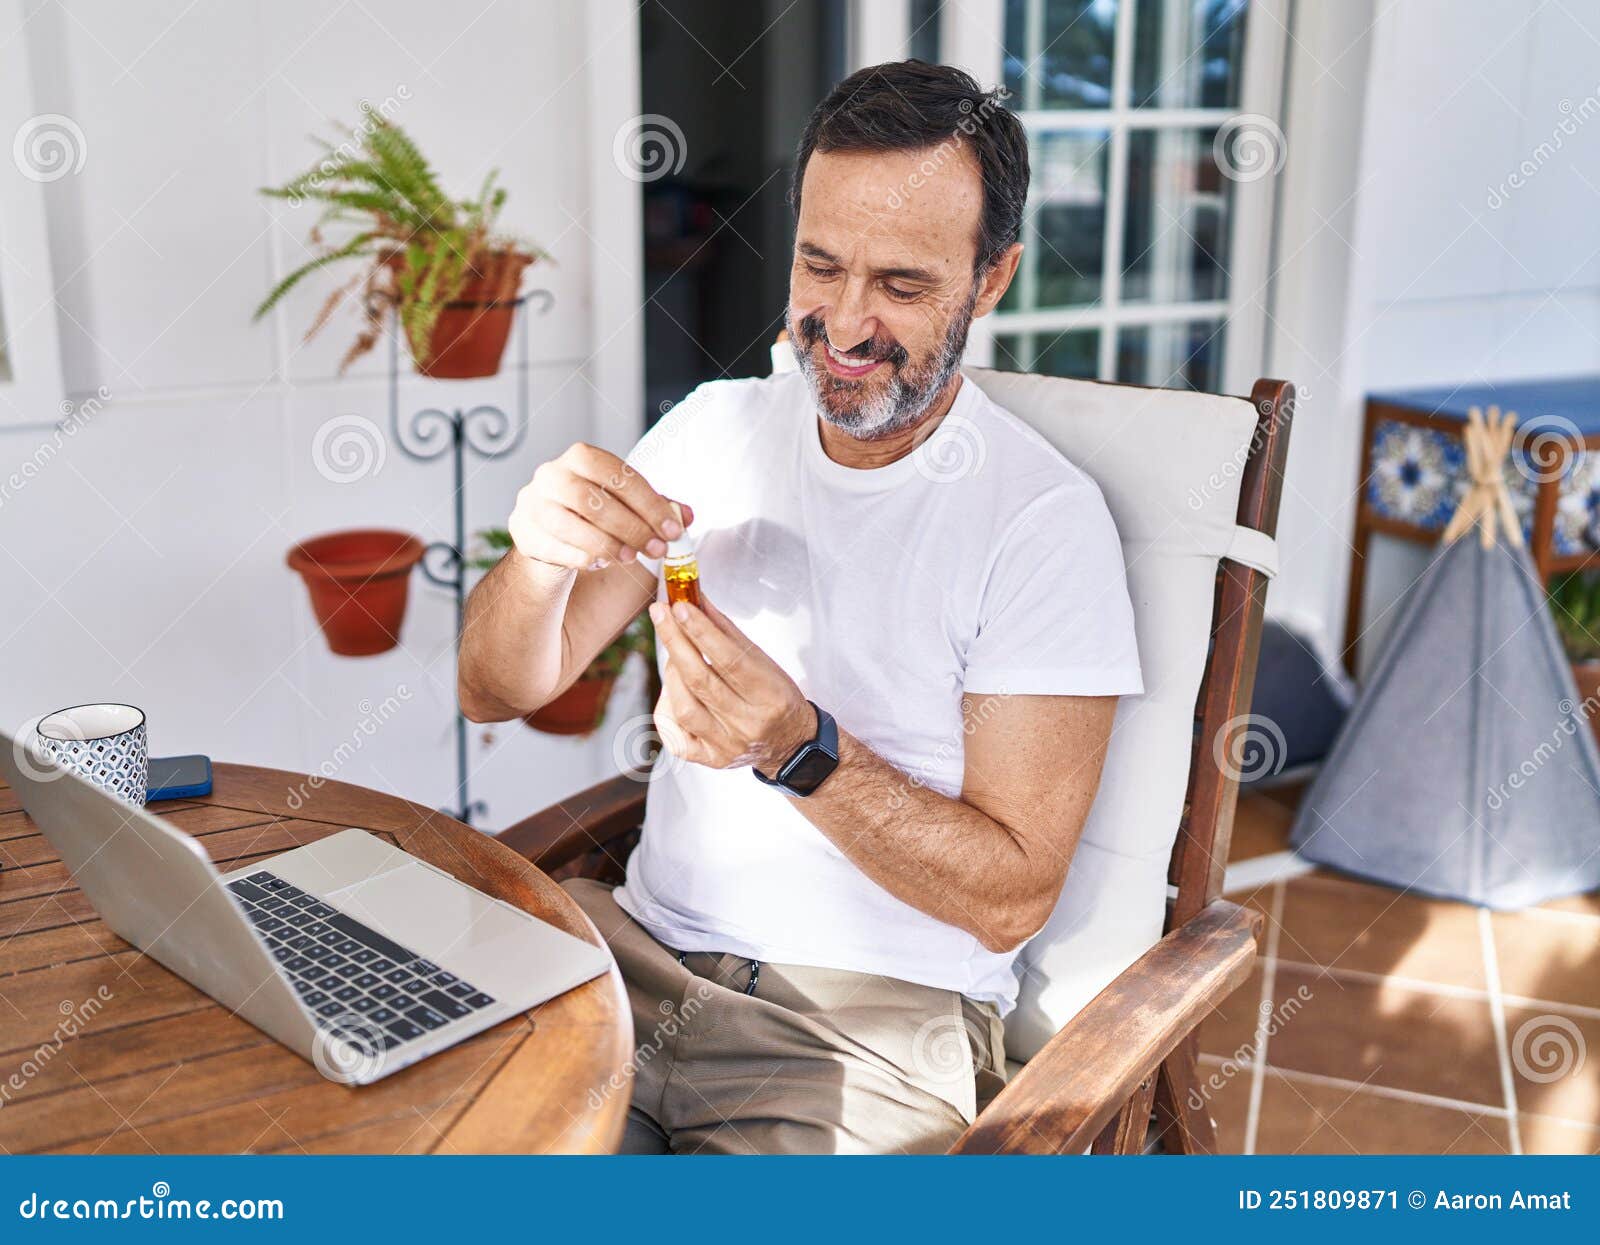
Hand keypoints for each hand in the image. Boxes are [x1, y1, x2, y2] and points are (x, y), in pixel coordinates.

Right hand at [508, 442, 691, 571]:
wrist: (549, 535)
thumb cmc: (594, 514)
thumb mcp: (627, 504)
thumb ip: (657, 507)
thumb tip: (686, 516)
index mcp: (580, 457)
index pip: (618, 474)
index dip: (650, 504)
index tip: (674, 530)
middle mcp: (551, 474)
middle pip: (591, 499)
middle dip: (631, 527)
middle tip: (657, 549)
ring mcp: (532, 503)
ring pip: (568, 524)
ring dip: (606, 544)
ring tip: (632, 558)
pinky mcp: (522, 532)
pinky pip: (553, 548)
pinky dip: (581, 558)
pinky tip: (602, 563)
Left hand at [649, 594, 816, 774]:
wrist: (789, 743)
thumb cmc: (774, 694)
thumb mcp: (763, 661)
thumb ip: (728, 633)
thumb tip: (696, 600)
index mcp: (770, 696)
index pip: (730, 660)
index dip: (702, 632)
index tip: (680, 606)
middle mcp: (749, 724)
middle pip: (702, 681)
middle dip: (676, 641)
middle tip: (660, 613)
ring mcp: (728, 745)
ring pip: (685, 708)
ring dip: (671, 673)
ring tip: (672, 651)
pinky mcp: (711, 759)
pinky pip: (676, 735)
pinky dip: (667, 708)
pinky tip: (672, 690)